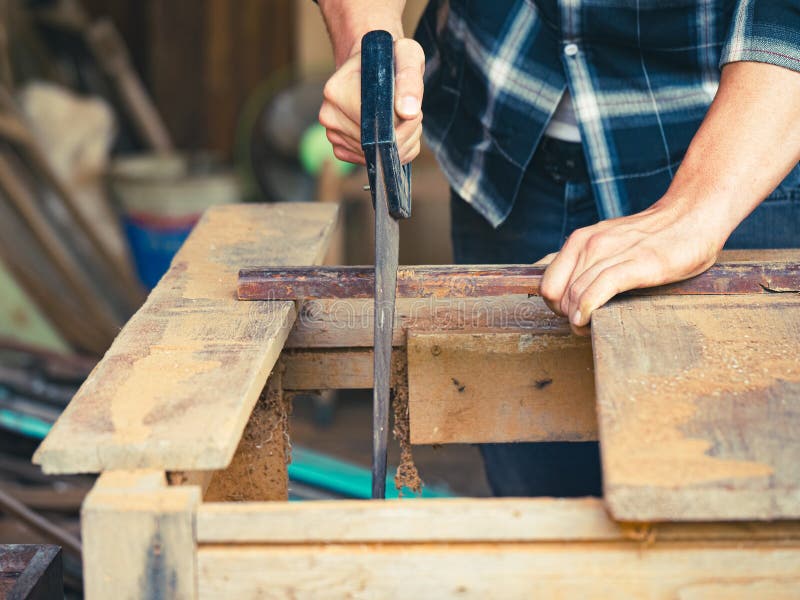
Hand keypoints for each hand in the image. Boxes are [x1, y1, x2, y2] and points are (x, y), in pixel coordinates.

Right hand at [318, 38, 423, 164]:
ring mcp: (332, 135)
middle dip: (404, 135)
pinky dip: (390, 152)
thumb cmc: (389, 58)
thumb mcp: (407, 55)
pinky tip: (393, 132)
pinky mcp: (341, 149)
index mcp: (336, 90)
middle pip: (376, 144)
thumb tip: (408, 112)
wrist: (370, 66)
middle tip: (413, 115)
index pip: (376, 124)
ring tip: (402, 120)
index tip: (416, 113)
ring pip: (377, 156)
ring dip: (400, 144)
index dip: (403, 125)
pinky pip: (372, 161)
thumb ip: (410, 79)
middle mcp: (329, 115)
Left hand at [539, 200, 727, 334]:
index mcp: (580, 241)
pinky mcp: (636, 263)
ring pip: (574, 294)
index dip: (555, 307)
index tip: (572, 316)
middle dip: (566, 317)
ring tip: (591, 327)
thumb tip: (562, 289)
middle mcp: (589, 244)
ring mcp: (611, 252)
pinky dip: (588, 308)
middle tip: (585, 325)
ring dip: (578, 319)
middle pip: (557, 294)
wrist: (693, 214)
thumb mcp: (608, 243)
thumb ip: (586, 262)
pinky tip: (590, 321)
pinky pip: (599, 289)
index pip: (547, 284)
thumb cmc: (653, 236)